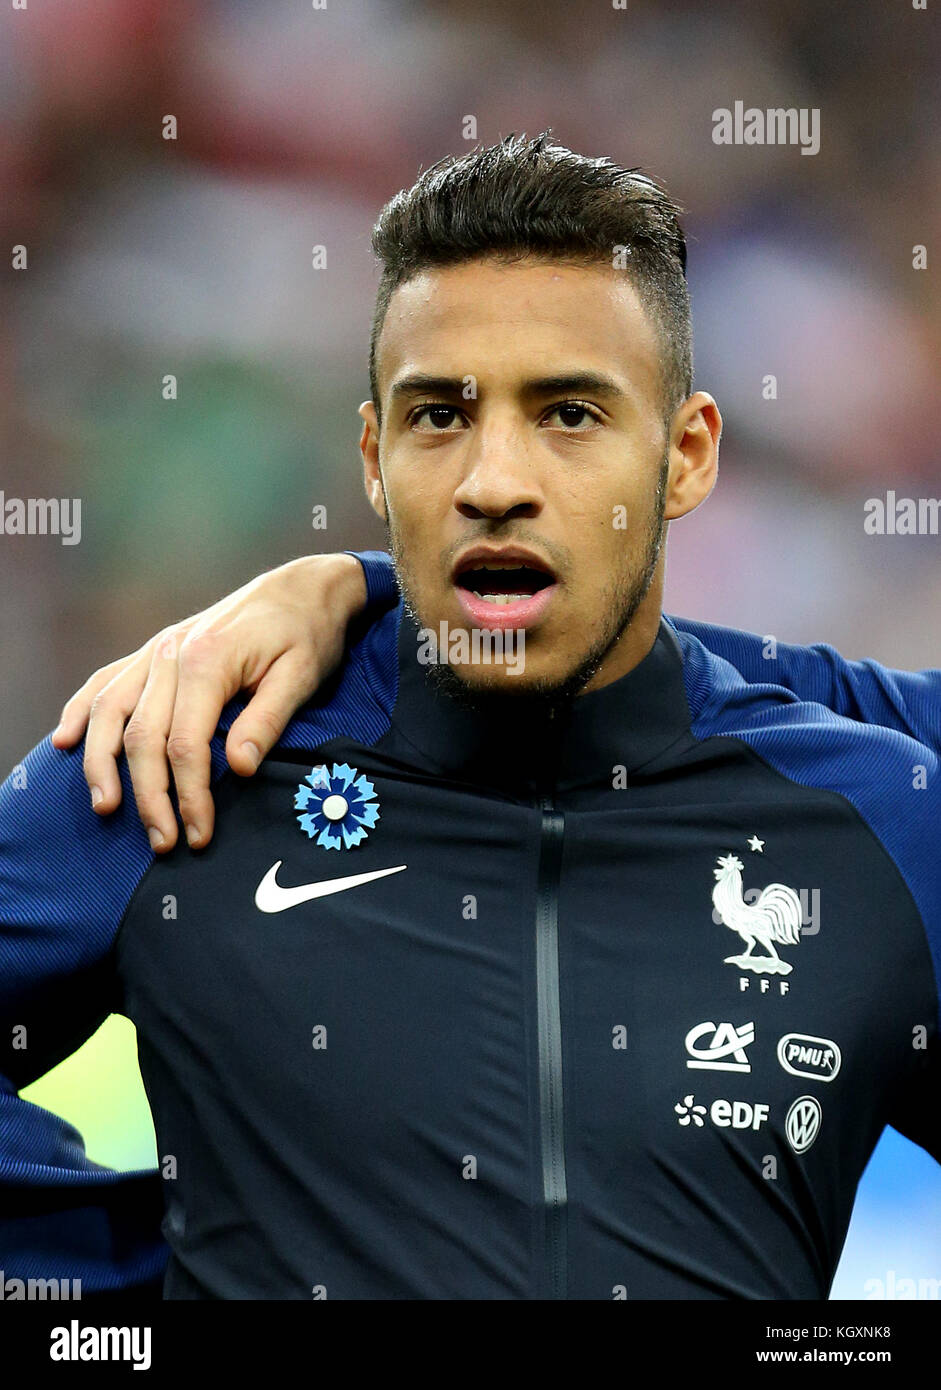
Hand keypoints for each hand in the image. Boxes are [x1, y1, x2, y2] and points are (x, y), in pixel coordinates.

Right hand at [51, 554, 367, 851]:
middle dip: (149, 796)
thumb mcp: (302, 675)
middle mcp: (171, 654)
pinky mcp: (155, 652)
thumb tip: (238, 768)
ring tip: (107, 806)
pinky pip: (106, 681)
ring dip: (101, 764)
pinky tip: (67, 742)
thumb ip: (268, 720)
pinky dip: (82, 711)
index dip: (189, 795)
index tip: (199, 833)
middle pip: (141, 737)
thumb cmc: (307, 632)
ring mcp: (158, 651)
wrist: (301, 588)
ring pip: (110, 712)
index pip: (184, 744)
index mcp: (207, 661)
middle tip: (164, 841)